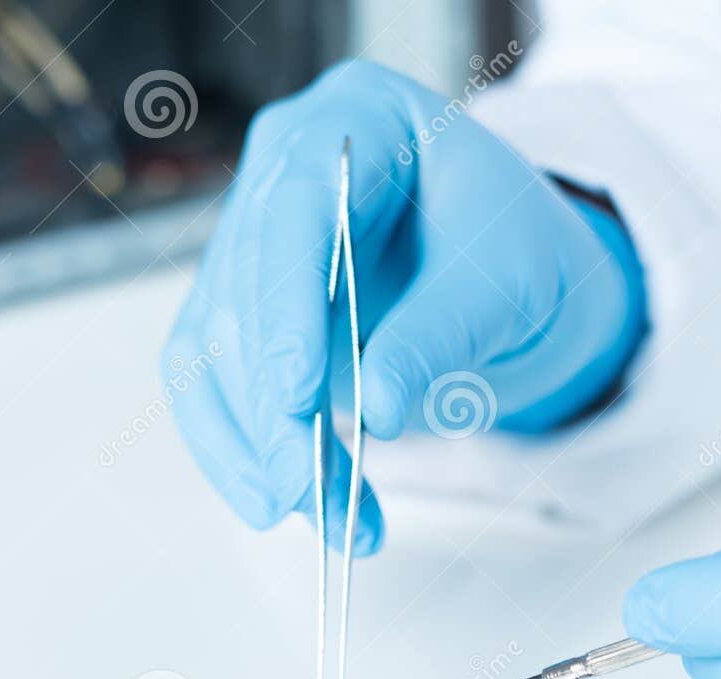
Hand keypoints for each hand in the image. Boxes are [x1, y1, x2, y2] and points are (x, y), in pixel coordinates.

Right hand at [164, 60, 646, 553]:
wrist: (502, 276)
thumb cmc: (511, 251)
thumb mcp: (507, 283)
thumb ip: (442, 333)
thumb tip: (374, 408)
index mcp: (355, 119)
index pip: (296, 206)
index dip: (288, 304)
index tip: (298, 394)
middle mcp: (281, 171)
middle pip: (246, 290)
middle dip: (273, 407)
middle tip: (310, 492)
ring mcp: (248, 242)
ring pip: (214, 351)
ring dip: (257, 447)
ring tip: (323, 518)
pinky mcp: (235, 312)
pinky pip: (209, 386)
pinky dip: (237, 452)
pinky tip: (277, 504)